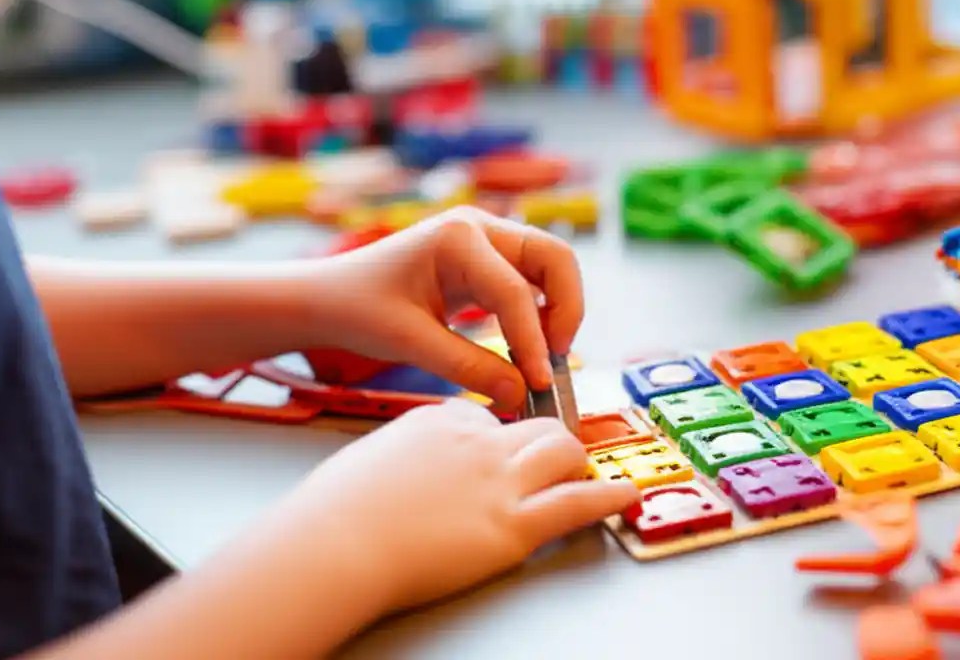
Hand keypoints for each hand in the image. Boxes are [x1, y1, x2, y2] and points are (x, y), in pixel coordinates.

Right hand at [280, 399, 637, 615]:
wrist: (334, 545)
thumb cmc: (334, 512)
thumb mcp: (369, 458)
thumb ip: (405, 455)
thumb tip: (411, 468)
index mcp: (439, 419)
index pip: (485, 414)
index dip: (493, 436)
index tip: (494, 451)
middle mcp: (477, 440)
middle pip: (534, 424)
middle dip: (544, 443)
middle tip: (549, 460)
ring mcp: (499, 480)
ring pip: (562, 449)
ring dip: (573, 462)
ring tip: (580, 473)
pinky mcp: (513, 525)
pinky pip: (577, 502)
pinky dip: (608, 496)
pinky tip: (625, 493)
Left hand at [301, 207, 582, 410]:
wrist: (329, 296)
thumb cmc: (359, 309)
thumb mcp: (410, 342)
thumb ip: (468, 368)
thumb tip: (521, 394)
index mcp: (458, 238)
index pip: (515, 291)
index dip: (532, 341)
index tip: (538, 384)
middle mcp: (480, 229)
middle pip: (555, 259)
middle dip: (566, 309)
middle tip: (554, 360)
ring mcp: (487, 241)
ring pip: (551, 268)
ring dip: (558, 311)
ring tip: (541, 359)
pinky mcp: (487, 262)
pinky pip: (531, 283)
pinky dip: (539, 314)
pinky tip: (525, 349)